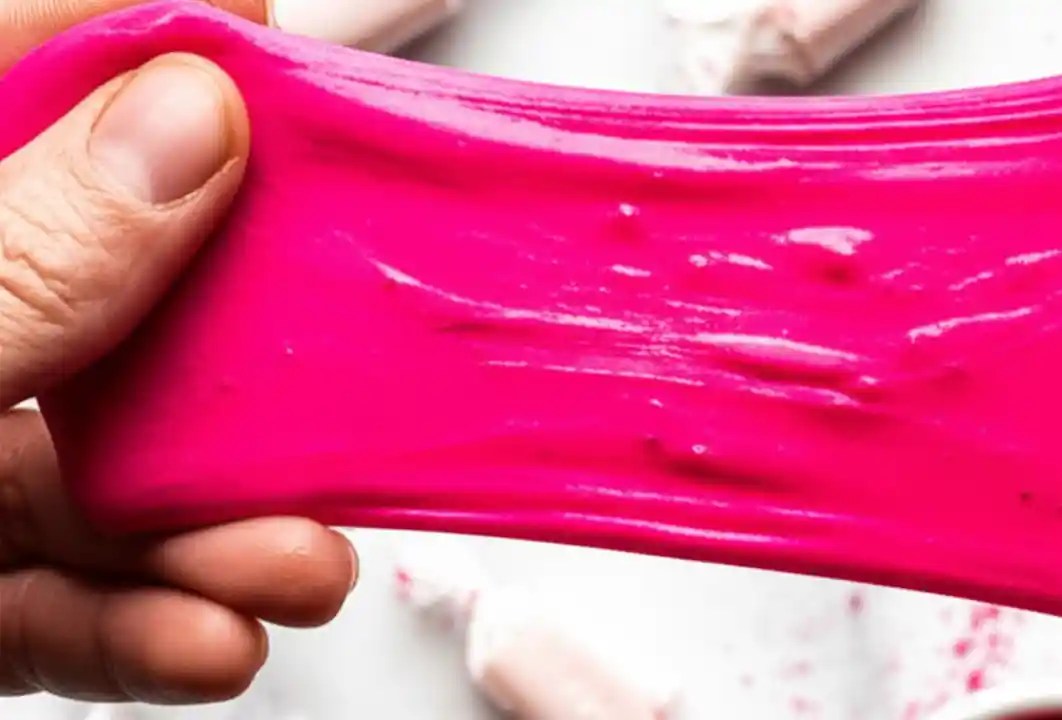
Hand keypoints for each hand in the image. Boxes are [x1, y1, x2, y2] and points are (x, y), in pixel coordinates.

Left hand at [0, 0, 356, 704]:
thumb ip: (25, 254)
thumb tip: (187, 118)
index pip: (43, 85)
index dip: (175, 68)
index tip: (294, 82)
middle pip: (127, 302)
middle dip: (247, 368)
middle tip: (345, 376)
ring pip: (117, 476)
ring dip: (222, 538)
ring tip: (295, 566)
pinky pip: (72, 601)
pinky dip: (150, 631)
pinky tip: (207, 642)